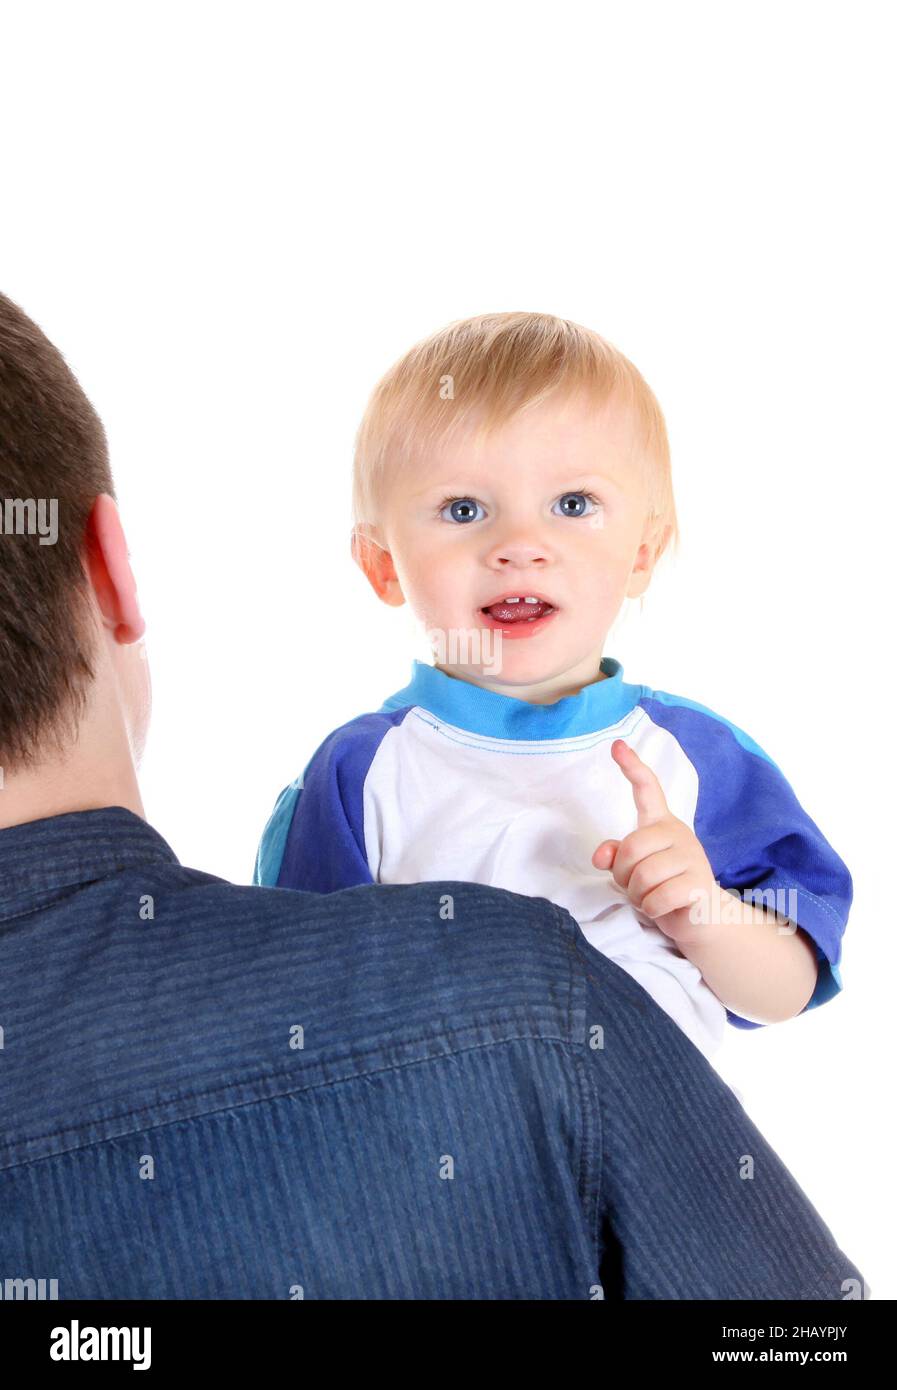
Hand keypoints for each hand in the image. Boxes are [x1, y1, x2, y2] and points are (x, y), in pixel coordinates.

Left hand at [592, 739, 718, 944]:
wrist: (702, 919)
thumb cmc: (663, 888)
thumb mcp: (633, 871)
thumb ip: (616, 857)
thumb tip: (602, 854)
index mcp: (661, 824)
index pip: (647, 790)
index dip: (632, 767)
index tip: (616, 745)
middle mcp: (678, 834)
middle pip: (630, 848)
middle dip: (624, 876)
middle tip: (637, 887)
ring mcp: (692, 857)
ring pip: (642, 876)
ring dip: (638, 895)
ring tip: (651, 898)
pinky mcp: (699, 883)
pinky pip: (657, 897)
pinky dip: (652, 910)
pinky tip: (663, 908)